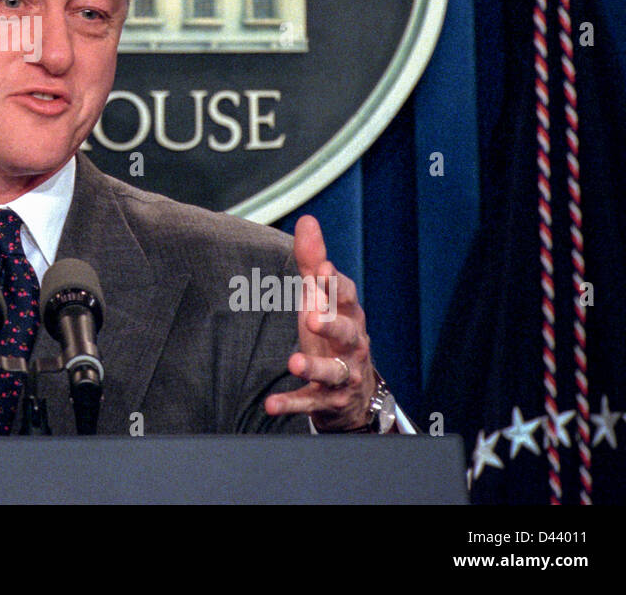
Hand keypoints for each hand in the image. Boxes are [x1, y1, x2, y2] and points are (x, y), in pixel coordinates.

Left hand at [263, 215, 375, 430]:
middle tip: (312, 316)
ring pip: (334, 371)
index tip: (322, 269)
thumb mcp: (323, 299)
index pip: (346, 296)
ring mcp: (343, 375)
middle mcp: (351, 344)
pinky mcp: (328, 401)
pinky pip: (310, 403)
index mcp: (348, 315)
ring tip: (294, 362)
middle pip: (348, 332)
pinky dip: (292, 404)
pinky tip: (270, 404)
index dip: (335, 283)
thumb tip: (308, 220)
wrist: (355, 393)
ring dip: (315, 366)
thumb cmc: (333, 333)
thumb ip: (313, 262)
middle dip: (332, 323)